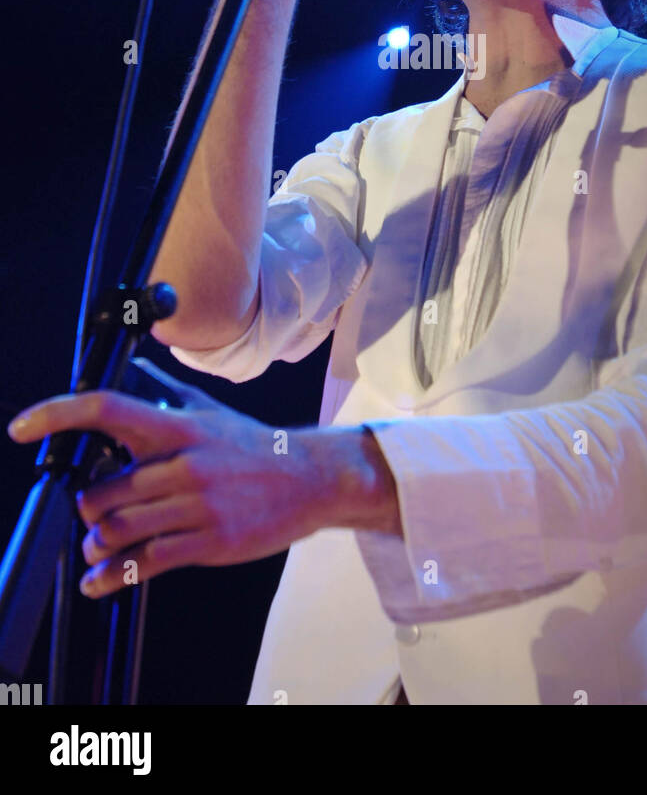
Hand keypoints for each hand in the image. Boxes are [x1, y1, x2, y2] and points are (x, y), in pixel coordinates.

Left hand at [6, 360, 330, 598]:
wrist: (309, 479)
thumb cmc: (253, 447)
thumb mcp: (209, 412)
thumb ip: (166, 396)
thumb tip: (133, 373)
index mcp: (179, 426)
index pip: (107, 409)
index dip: (59, 415)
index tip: (24, 428)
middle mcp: (184, 462)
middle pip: (104, 490)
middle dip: (88, 508)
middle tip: (90, 512)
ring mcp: (196, 505)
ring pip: (119, 528)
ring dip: (97, 542)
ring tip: (96, 546)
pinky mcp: (208, 542)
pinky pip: (145, 563)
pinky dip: (112, 576)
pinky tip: (99, 580)